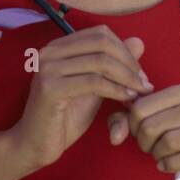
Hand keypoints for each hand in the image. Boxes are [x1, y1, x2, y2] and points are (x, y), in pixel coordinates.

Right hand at [7, 25, 152, 171]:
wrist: (35, 145)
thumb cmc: (64, 118)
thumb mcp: (95, 88)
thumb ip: (113, 65)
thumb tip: (139, 41)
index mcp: (58, 47)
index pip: (100, 34)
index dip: (125, 50)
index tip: (140, 73)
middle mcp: (50, 52)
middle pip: (103, 43)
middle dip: (129, 62)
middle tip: (144, 83)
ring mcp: (48, 68)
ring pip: (101, 61)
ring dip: (127, 77)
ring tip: (139, 92)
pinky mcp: (50, 88)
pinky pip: (94, 82)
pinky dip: (116, 89)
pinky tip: (126, 99)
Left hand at [126, 84, 179, 179]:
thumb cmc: (175, 133)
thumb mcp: (150, 120)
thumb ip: (124, 120)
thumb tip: (115, 137)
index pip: (139, 108)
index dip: (133, 126)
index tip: (141, 132)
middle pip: (150, 126)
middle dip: (144, 142)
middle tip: (151, 146)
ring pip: (167, 142)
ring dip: (156, 154)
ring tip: (160, 154)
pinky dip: (167, 165)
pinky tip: (167, 164)